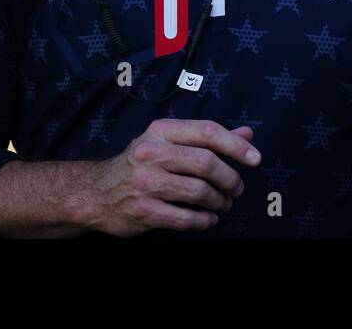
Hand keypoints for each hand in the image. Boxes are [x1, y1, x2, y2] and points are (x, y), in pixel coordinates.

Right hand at [83, 118, 261, 235]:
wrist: (96, 193)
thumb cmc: (141, 164)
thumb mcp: (169, 142)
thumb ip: (208, 138)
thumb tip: (247, 135)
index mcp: (161, 131)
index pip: (207, 132)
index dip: (236, 146)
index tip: (256, 159)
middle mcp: (152, 154)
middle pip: (207, 163)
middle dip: (230, 179)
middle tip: (237, 188)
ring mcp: (146, 183)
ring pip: (199, 192)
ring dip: (219, 201)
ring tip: (223, 204)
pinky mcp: (143, 211)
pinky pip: (185, 218)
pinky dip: (204, 221)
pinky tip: (209, 219)